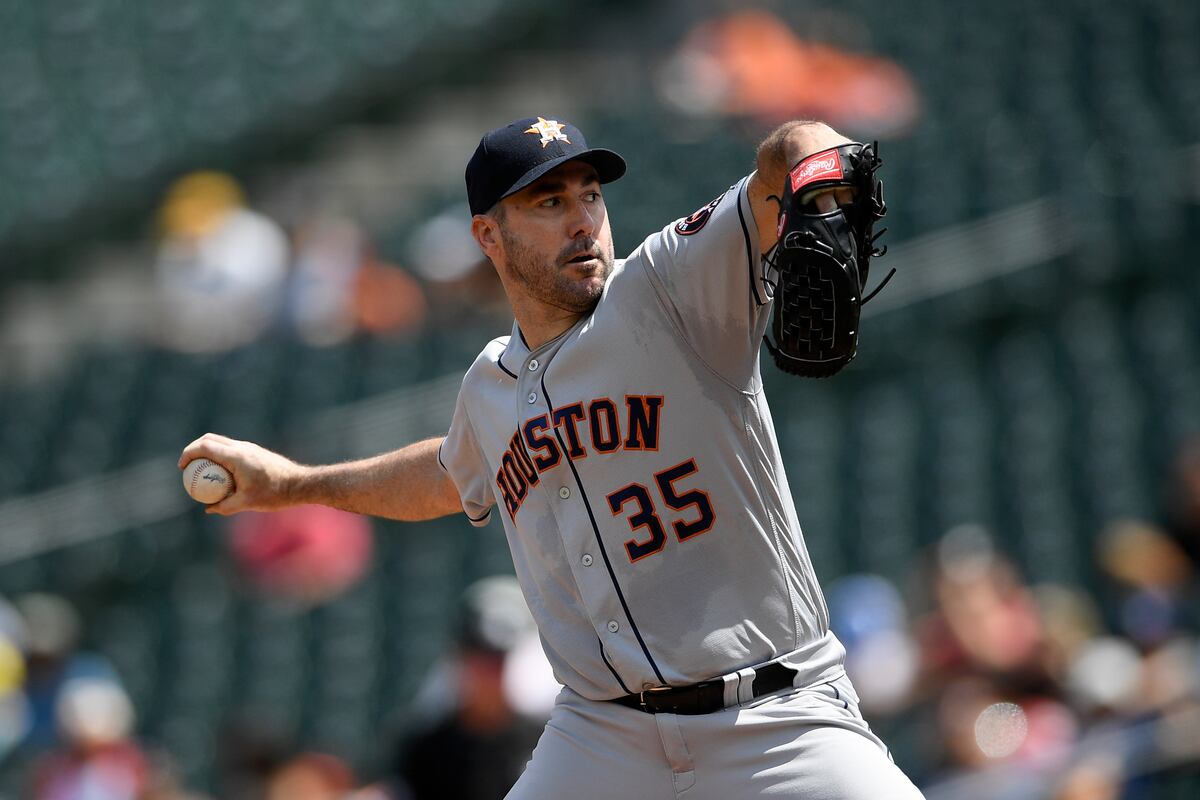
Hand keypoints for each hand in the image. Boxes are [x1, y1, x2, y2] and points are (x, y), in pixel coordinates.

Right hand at [178, 433, 304, 514]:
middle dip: (194, 449)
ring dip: (207, 451)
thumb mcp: (247, 503)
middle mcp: (242, 447)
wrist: (300, 483)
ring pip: (221, 442)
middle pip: (210, 439)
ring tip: (201, 471)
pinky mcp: (255, 451)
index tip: (182, 467)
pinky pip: (231, 449)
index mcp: (236, 456)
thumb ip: (225, 506)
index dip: (188, 453)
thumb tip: (209, 509)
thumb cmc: (275, 494)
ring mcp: (249, 447)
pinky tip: (220, 474)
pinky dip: (220, 455)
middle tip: (187, 467)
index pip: (205, 446)